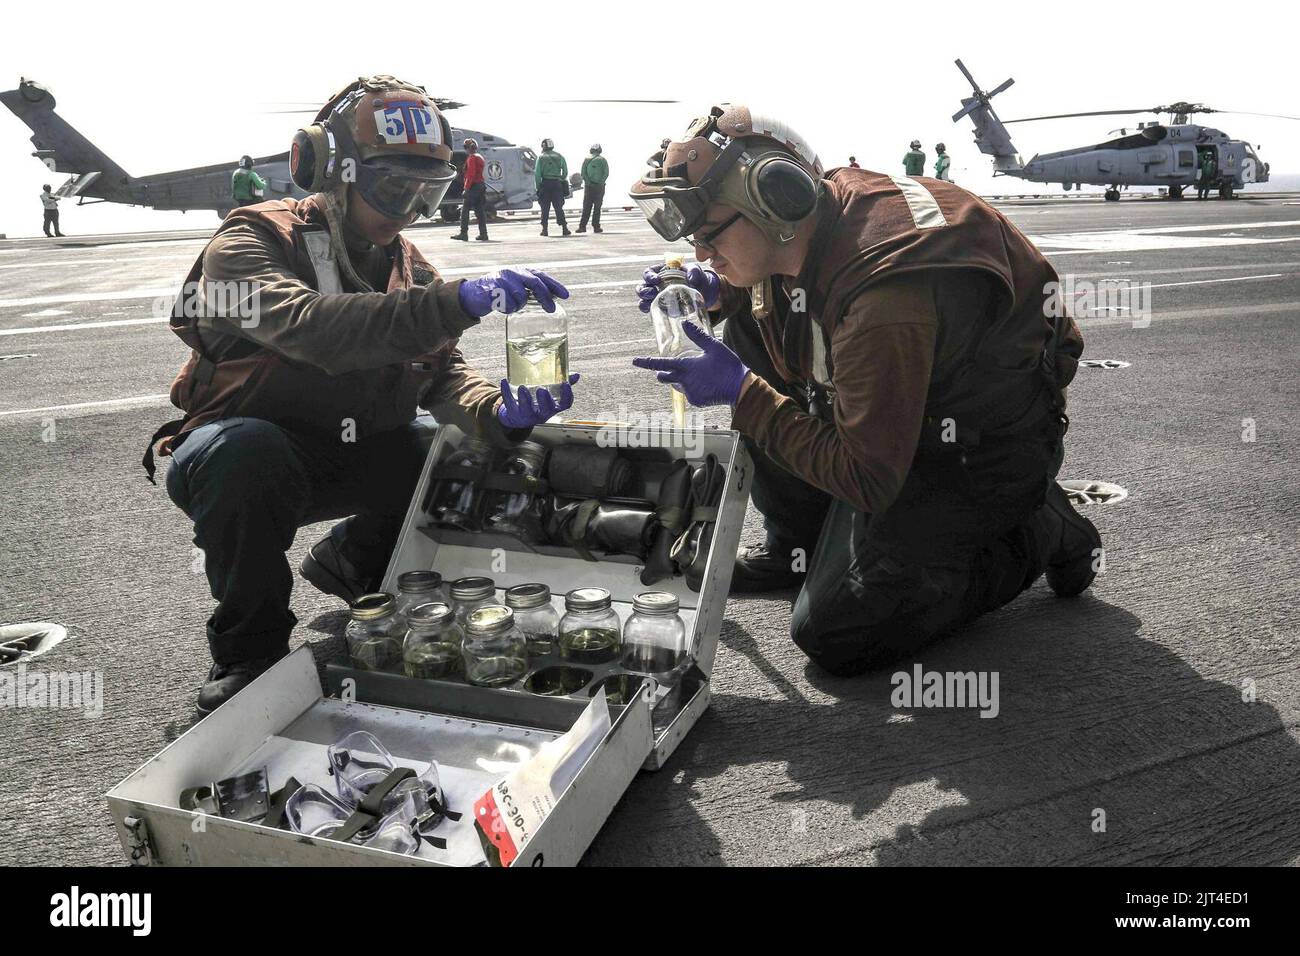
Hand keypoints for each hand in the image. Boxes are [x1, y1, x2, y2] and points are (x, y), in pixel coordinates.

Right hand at [458, 268, 568, 318]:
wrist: (474, 294)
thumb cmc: (500, 292)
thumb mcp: (517, 287)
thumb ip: (532, 290)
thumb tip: (553, 299)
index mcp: (521, 271)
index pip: (541, 276)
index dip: (555, 285)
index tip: (566, 296)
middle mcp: (513, 272)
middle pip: (535, 283)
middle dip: (545, 297)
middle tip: (551, 309)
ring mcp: (502, 279)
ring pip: (520, 296)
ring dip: (518, 305)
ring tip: (511, 305)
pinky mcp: (493, 289)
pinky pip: (507, 304)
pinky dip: (507, 309)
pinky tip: (500, 306)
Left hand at [497, 374, 580, 428]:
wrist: (518, 417)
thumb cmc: (537, 403)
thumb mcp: (551, 396)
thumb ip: (561, 385)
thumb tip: (576, 375)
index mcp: (553, 408)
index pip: (564, 405)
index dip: (566, 396)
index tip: (565, 384)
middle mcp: (542, 413)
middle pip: (546, 410)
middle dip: (544, 401)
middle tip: (542, 390)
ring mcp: (527, 414)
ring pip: (527, 409)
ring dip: (525, 399)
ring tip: (522, 387)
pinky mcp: (514, 412)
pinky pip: (510, 403)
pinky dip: (506, 392)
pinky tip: (504, 381)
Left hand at [631, 321, 748, 406]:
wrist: (740, 388)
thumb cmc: (728, 365)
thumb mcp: (713, 346)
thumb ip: (697, 336)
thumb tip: (684, 323)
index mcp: (686, 366)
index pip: (660, 364)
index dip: (646, 362)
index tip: (634, 361)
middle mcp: (684, 381)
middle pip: (664, 377)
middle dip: (662, 373)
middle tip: (673, 367)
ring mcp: (690, 393)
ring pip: (678, 385)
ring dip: (682, 379)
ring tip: (701, 374)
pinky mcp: (696, 401)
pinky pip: (689, 393)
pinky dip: (694, 387)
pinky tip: (707, 383)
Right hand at [635, 264, 720, 313]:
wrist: (703, 292)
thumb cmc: (696, 278)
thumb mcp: (695, 270)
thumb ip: (693, 271)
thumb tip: (691, 279)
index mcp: (660, 272)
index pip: (648, 272)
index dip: (649, 276)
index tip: (657, 279)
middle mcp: (655, 284)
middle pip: (642, 286)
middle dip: (645, 291)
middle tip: (653, 293)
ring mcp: (657, 296)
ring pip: (643, 298)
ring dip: (644, 301)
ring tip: (652, 301)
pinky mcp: (660, 306)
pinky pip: (649, 308)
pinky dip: (647, 309)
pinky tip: (651, 310)